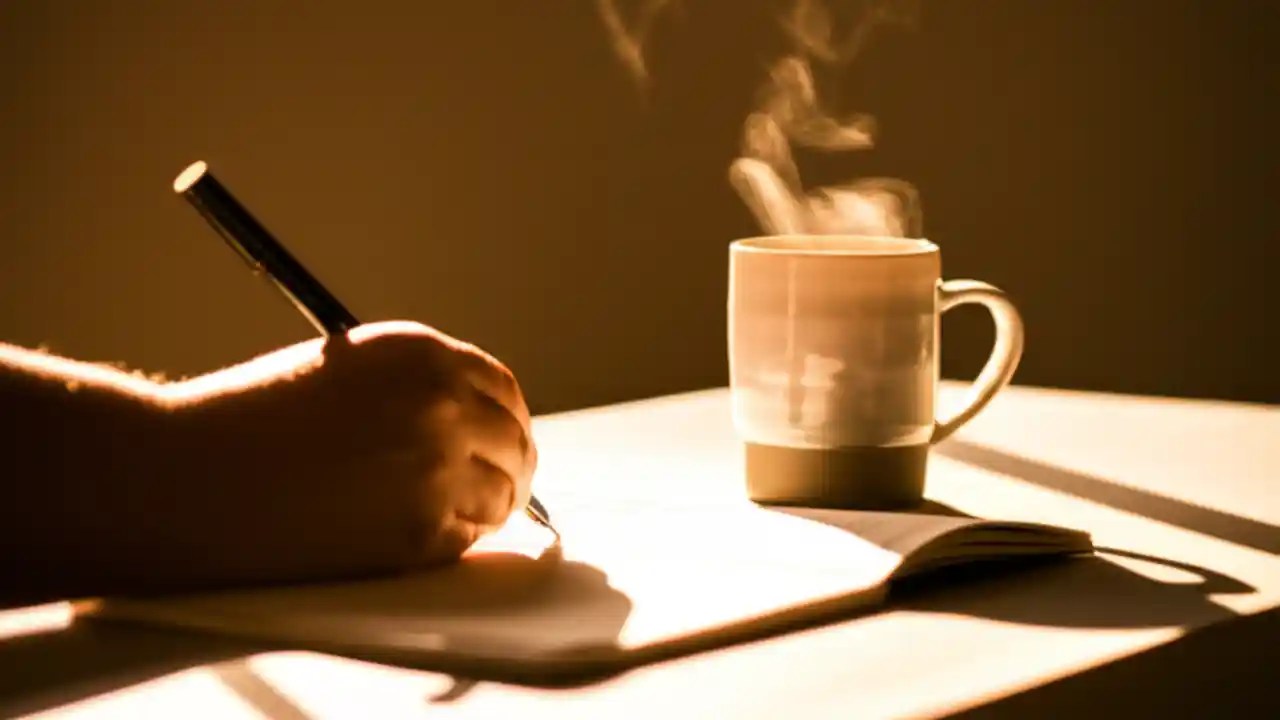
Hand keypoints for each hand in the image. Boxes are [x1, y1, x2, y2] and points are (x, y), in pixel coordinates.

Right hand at [169, 320, 535, 584]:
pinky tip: (411, 536)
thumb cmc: (249, 422)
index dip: (506, 421)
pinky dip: (452, 541)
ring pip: (501, 498)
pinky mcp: (420, 532)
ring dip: (486, 508)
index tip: (503, 442)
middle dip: (510, 468)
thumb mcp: (344, 370)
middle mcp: (441, 404)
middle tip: (500, 490)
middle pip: (514, 444)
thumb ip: (414, 388)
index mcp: (422, 353)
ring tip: (446, 514)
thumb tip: (474, 425)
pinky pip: (465, 541)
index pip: (502, 390)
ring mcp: (437, 469)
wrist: (186, 477)